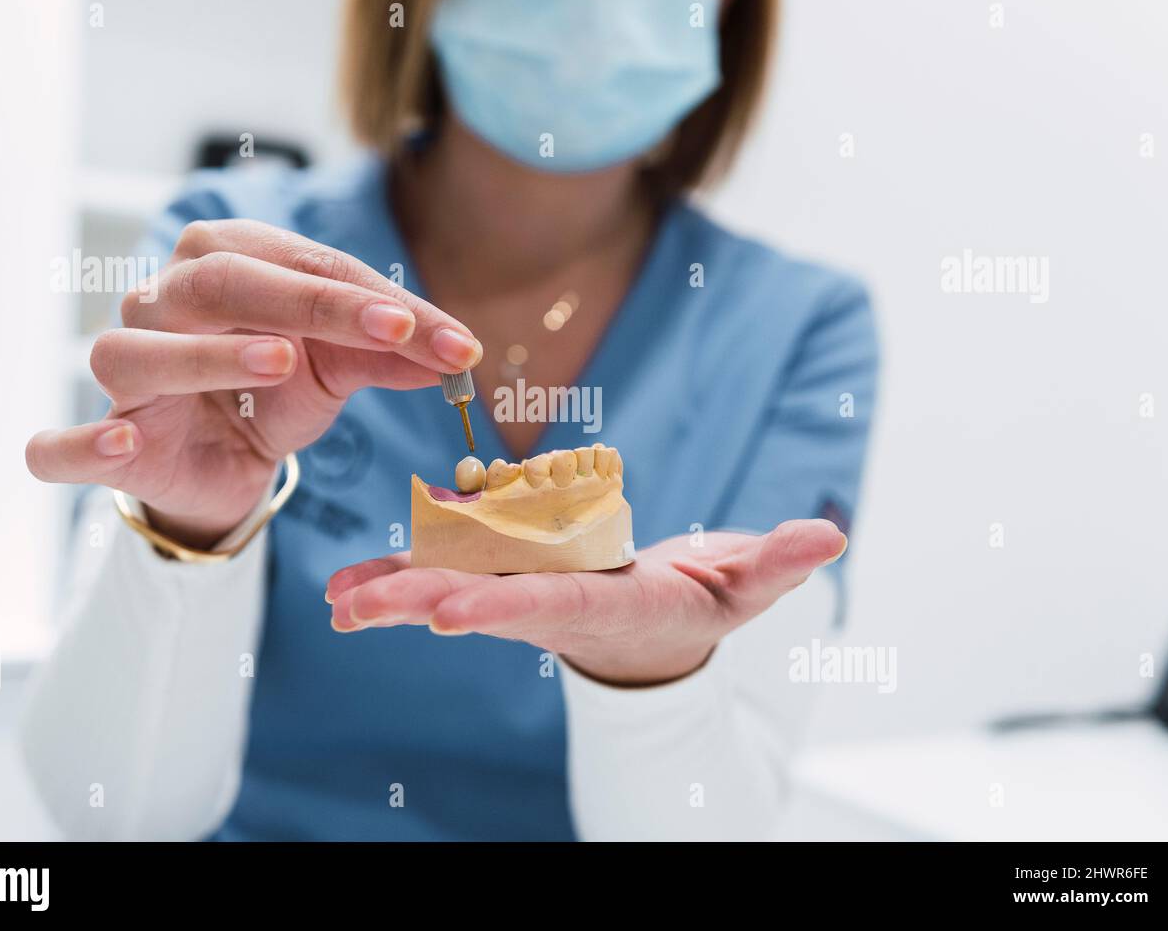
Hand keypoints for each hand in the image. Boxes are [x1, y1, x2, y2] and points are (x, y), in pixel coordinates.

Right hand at [26, 219, 481, 547]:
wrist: (225, 459)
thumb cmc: (276, 390)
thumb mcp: (342, 368)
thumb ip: (393, 355)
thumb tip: (461, 353)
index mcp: (225, 261)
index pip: (300, 266)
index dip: (372, 299)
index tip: (445, 339)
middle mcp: (163, 300)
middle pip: (222, 285)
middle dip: (312, 305)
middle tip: (388, 330)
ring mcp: (125, 369)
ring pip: (140, 352)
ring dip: (208, 357)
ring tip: (281, 363)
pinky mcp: (105, 440)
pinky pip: (64, 445)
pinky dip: (84, 444)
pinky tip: (127, 443)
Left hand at [325, 519, 846, 685]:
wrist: (653, 629)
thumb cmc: (703, 602)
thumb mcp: (748, 584)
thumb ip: (780, 563)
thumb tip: (831, 538)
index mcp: (605, 600)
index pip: (552, 604)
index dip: (504, 607)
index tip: (454, 615)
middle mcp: (551, 602)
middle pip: (481, 600)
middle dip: (422, 602)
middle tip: (361, 608)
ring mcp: (521, 592)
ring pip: (449, 590)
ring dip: (391, 594)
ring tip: (336, 601)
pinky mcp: (502, 578)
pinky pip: (442, 577)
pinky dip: (395, 579)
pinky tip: (342, 588)